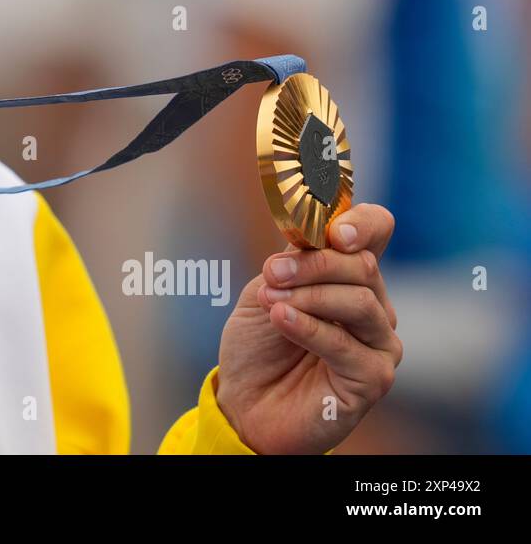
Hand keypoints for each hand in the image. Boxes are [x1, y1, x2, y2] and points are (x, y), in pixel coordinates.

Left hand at [215, 203, 402, 453]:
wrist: (244, 401)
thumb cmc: (258, 345)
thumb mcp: (267, 289)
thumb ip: (292, 262)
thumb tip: (313, 240)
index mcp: (349, 276)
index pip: (375, 231)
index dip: (362, 223)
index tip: (333, 230)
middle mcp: (373, 305)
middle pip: (364, 266)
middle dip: (313, 265)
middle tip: (273, 272)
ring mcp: (378, 343)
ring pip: (362, 302)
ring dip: (310, 296)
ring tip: (273, 301)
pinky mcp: (373, 378)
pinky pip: (347, 345)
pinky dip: (310, 327)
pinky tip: (281, 319)